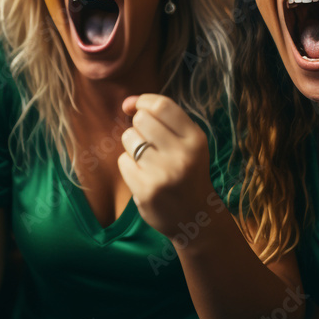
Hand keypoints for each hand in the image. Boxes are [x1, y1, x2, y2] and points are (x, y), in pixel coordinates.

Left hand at [118, 95, 215, 236]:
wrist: (195, 217)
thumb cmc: (187, 171)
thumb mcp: (189, 143)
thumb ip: (163, 119)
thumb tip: (128, 102)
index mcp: (195, 139)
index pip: (161, 106)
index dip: (142, 101)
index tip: (135, 106)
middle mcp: (182, 155)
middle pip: (141, 119)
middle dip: (138, 125)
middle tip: (148, 141)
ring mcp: (163, 174)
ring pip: (129, 138)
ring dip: (132, 145)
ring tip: (147, 160)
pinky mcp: (146, 190)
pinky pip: (123, 161)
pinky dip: (128, 165)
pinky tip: (143, 175)